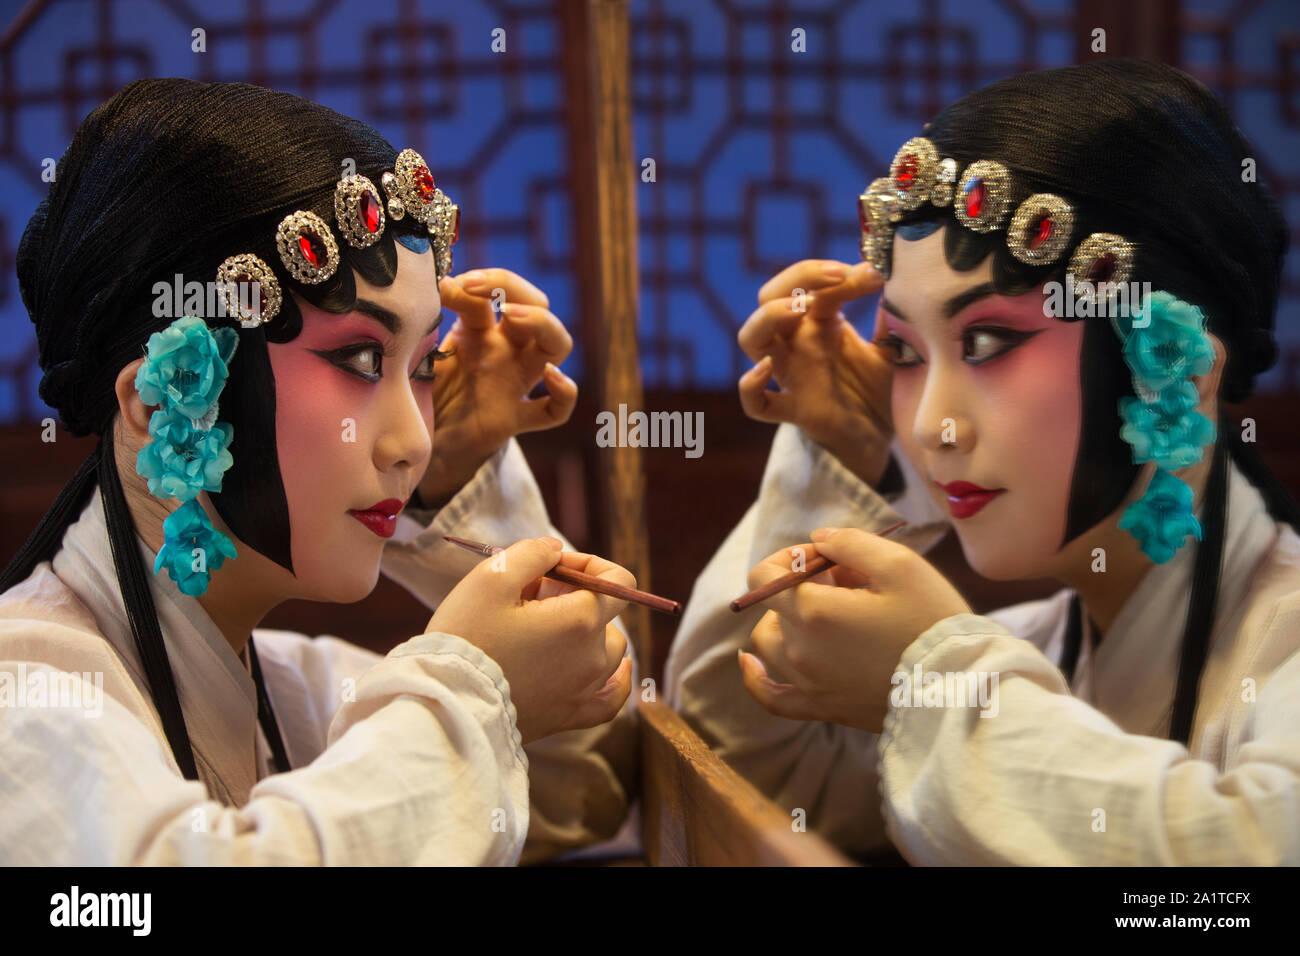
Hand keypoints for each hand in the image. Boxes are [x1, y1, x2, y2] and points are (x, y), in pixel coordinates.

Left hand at [420, 269, 576, 505]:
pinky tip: (551, 378)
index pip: (489, 296)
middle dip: (515, 288)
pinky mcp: (515, 419)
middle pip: (536, 305)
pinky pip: (555, 410)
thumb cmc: (417, 395)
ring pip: (557, 346)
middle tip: (478, 287)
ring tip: (512, 316)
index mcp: (476, 332)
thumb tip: (410, 295)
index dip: (474, 283)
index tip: (443, 284)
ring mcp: (514, 384)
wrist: (419, 445)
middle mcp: (503, 352)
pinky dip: (563, 393)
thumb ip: (417, 329)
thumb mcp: (412, 355)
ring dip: (544, 324)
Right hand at [427, 536, 632, 743]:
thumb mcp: (492, 575)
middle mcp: (593, 658)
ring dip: (586, 635)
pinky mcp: (568, 717)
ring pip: (608, 652)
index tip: (551, 568)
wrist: (445, 703)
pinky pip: (610, 699)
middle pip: (606, 615)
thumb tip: (555, 550)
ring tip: (541, 633)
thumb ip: (533, 552)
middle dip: (575, 599)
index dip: (587, 565)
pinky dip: (615, 681)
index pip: (617, 580)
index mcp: (581, 621)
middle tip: (529, 600)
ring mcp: (584, 691)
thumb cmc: (466, 636)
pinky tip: (613, 670)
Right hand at [737, 259, 893, 486]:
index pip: (812, 285)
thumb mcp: (890, 348)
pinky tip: (767, 371)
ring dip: (768, 317)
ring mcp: (792, 376)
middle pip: (769, 296)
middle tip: (836, 277)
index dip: (835, 273)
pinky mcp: (796, 410)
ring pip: (750, 339)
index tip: (874, 273)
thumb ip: (891, 320)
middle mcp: (798, 344)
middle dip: (796, 278)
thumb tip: (901, 281)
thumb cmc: (878, 391)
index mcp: (819, 324)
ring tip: (800, 309)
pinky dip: (752, 387)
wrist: (882, 440)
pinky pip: (757, 404)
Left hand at [738, 527, 970, 733]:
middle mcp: (799, 650)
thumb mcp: (899, 563)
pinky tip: (751, 663)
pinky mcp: (823, 708)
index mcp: (812, 612)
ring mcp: (808, 683)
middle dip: (801, 588)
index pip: (765, 575)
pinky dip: (756, 678)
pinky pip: (771, 698)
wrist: (958, 688)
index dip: (790, 558)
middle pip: (773, 608)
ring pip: (768, 645)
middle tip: (848, 584)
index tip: (825, 558)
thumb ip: (850, 542)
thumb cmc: (932, 622)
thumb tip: (819, 539)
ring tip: (827, 617)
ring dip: (785, 623)